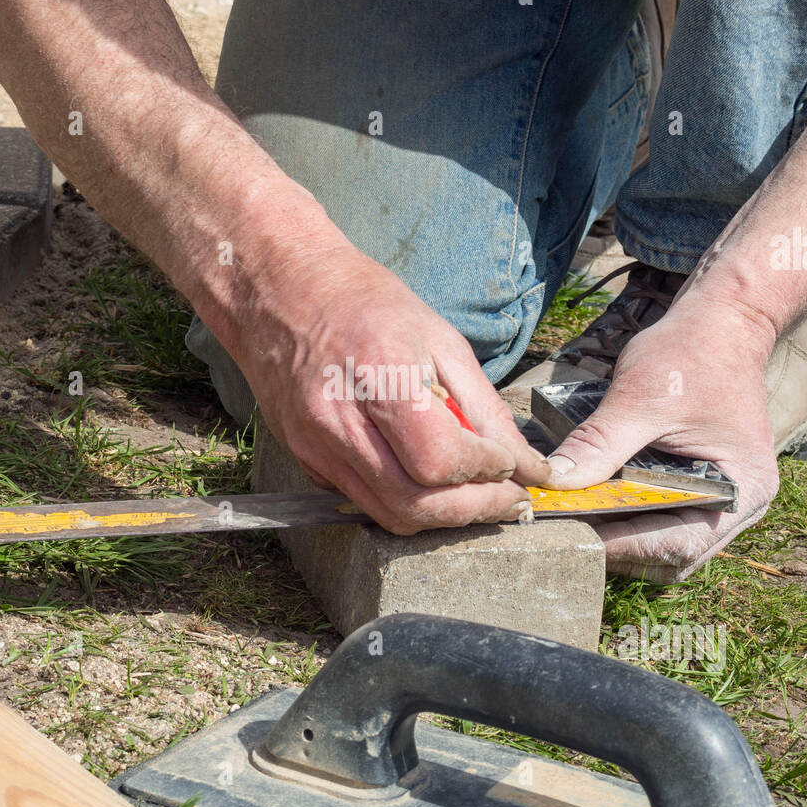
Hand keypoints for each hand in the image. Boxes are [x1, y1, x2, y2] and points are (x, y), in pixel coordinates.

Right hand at [229, 249, 551, 534]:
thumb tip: (527, 464)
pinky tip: (427, 479)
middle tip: (507, 499)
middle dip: (473, 510)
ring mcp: (314, 446)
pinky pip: (364, 500)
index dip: (486, 473)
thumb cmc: (364, 304)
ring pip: (389, 514)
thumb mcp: (440, 338)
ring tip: (476, 495)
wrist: (279, 290)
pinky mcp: (303, 460)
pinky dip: (404, 501)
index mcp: (379, 377)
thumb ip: (484, 408)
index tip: (512, 466)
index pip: (439, 460)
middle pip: (414, 503)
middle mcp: (338, 420)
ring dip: (441, 516)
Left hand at [542, 298, 779, 582]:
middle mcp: (739, 505)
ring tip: (574, 522)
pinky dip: (628, 519)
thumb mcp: (642, 397)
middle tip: (566, 533)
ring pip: (665, 544)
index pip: (680, 544)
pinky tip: (592, 505)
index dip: (624, 546)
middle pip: (672, 556)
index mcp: (744, 489)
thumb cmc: (693, 353)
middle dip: (619, 549)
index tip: (574, 538)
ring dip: (621, 538)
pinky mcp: (699, 487)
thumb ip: (600, 443)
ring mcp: (721, 498)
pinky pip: (663, 520)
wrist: (721, 321)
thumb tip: (556, 481)